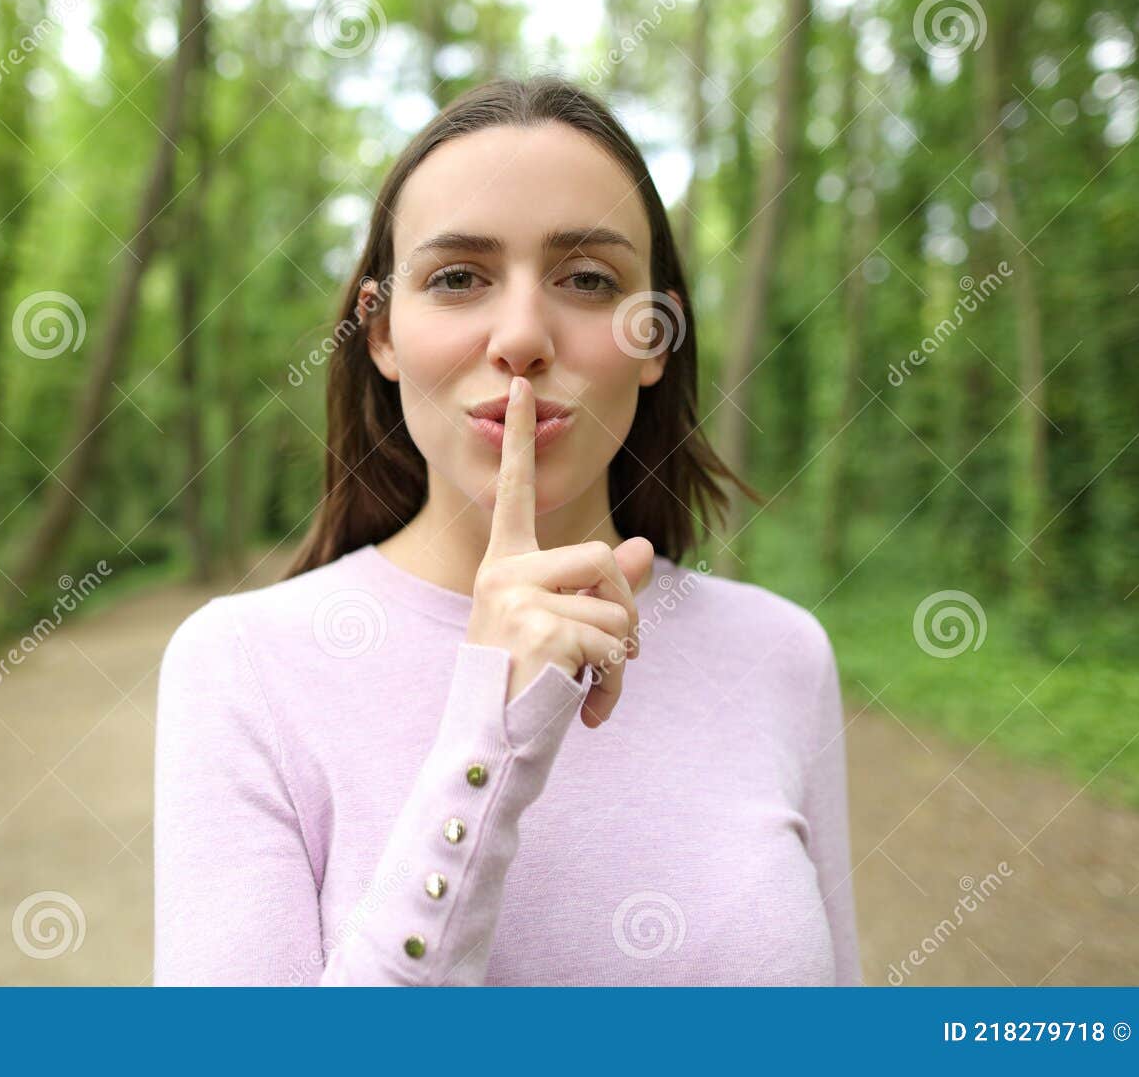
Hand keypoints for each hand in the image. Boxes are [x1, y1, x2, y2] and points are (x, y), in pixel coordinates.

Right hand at [464, 375, 654, 727]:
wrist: (492, 752)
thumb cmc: (525, 692)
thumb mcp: (565, 633)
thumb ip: (604, 590)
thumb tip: (646, 550)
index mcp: (503, 567)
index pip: (512, 492)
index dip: (517, 438)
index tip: (520, 386)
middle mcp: (503, 574)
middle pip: (602, 559)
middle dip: (624, 613)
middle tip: (610, 659)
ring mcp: (518, 599)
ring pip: (616, 607)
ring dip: (622, 658)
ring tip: (590, 692)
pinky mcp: (542, 628)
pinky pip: (614, 642)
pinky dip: (616, 683)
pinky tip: (589, 712)